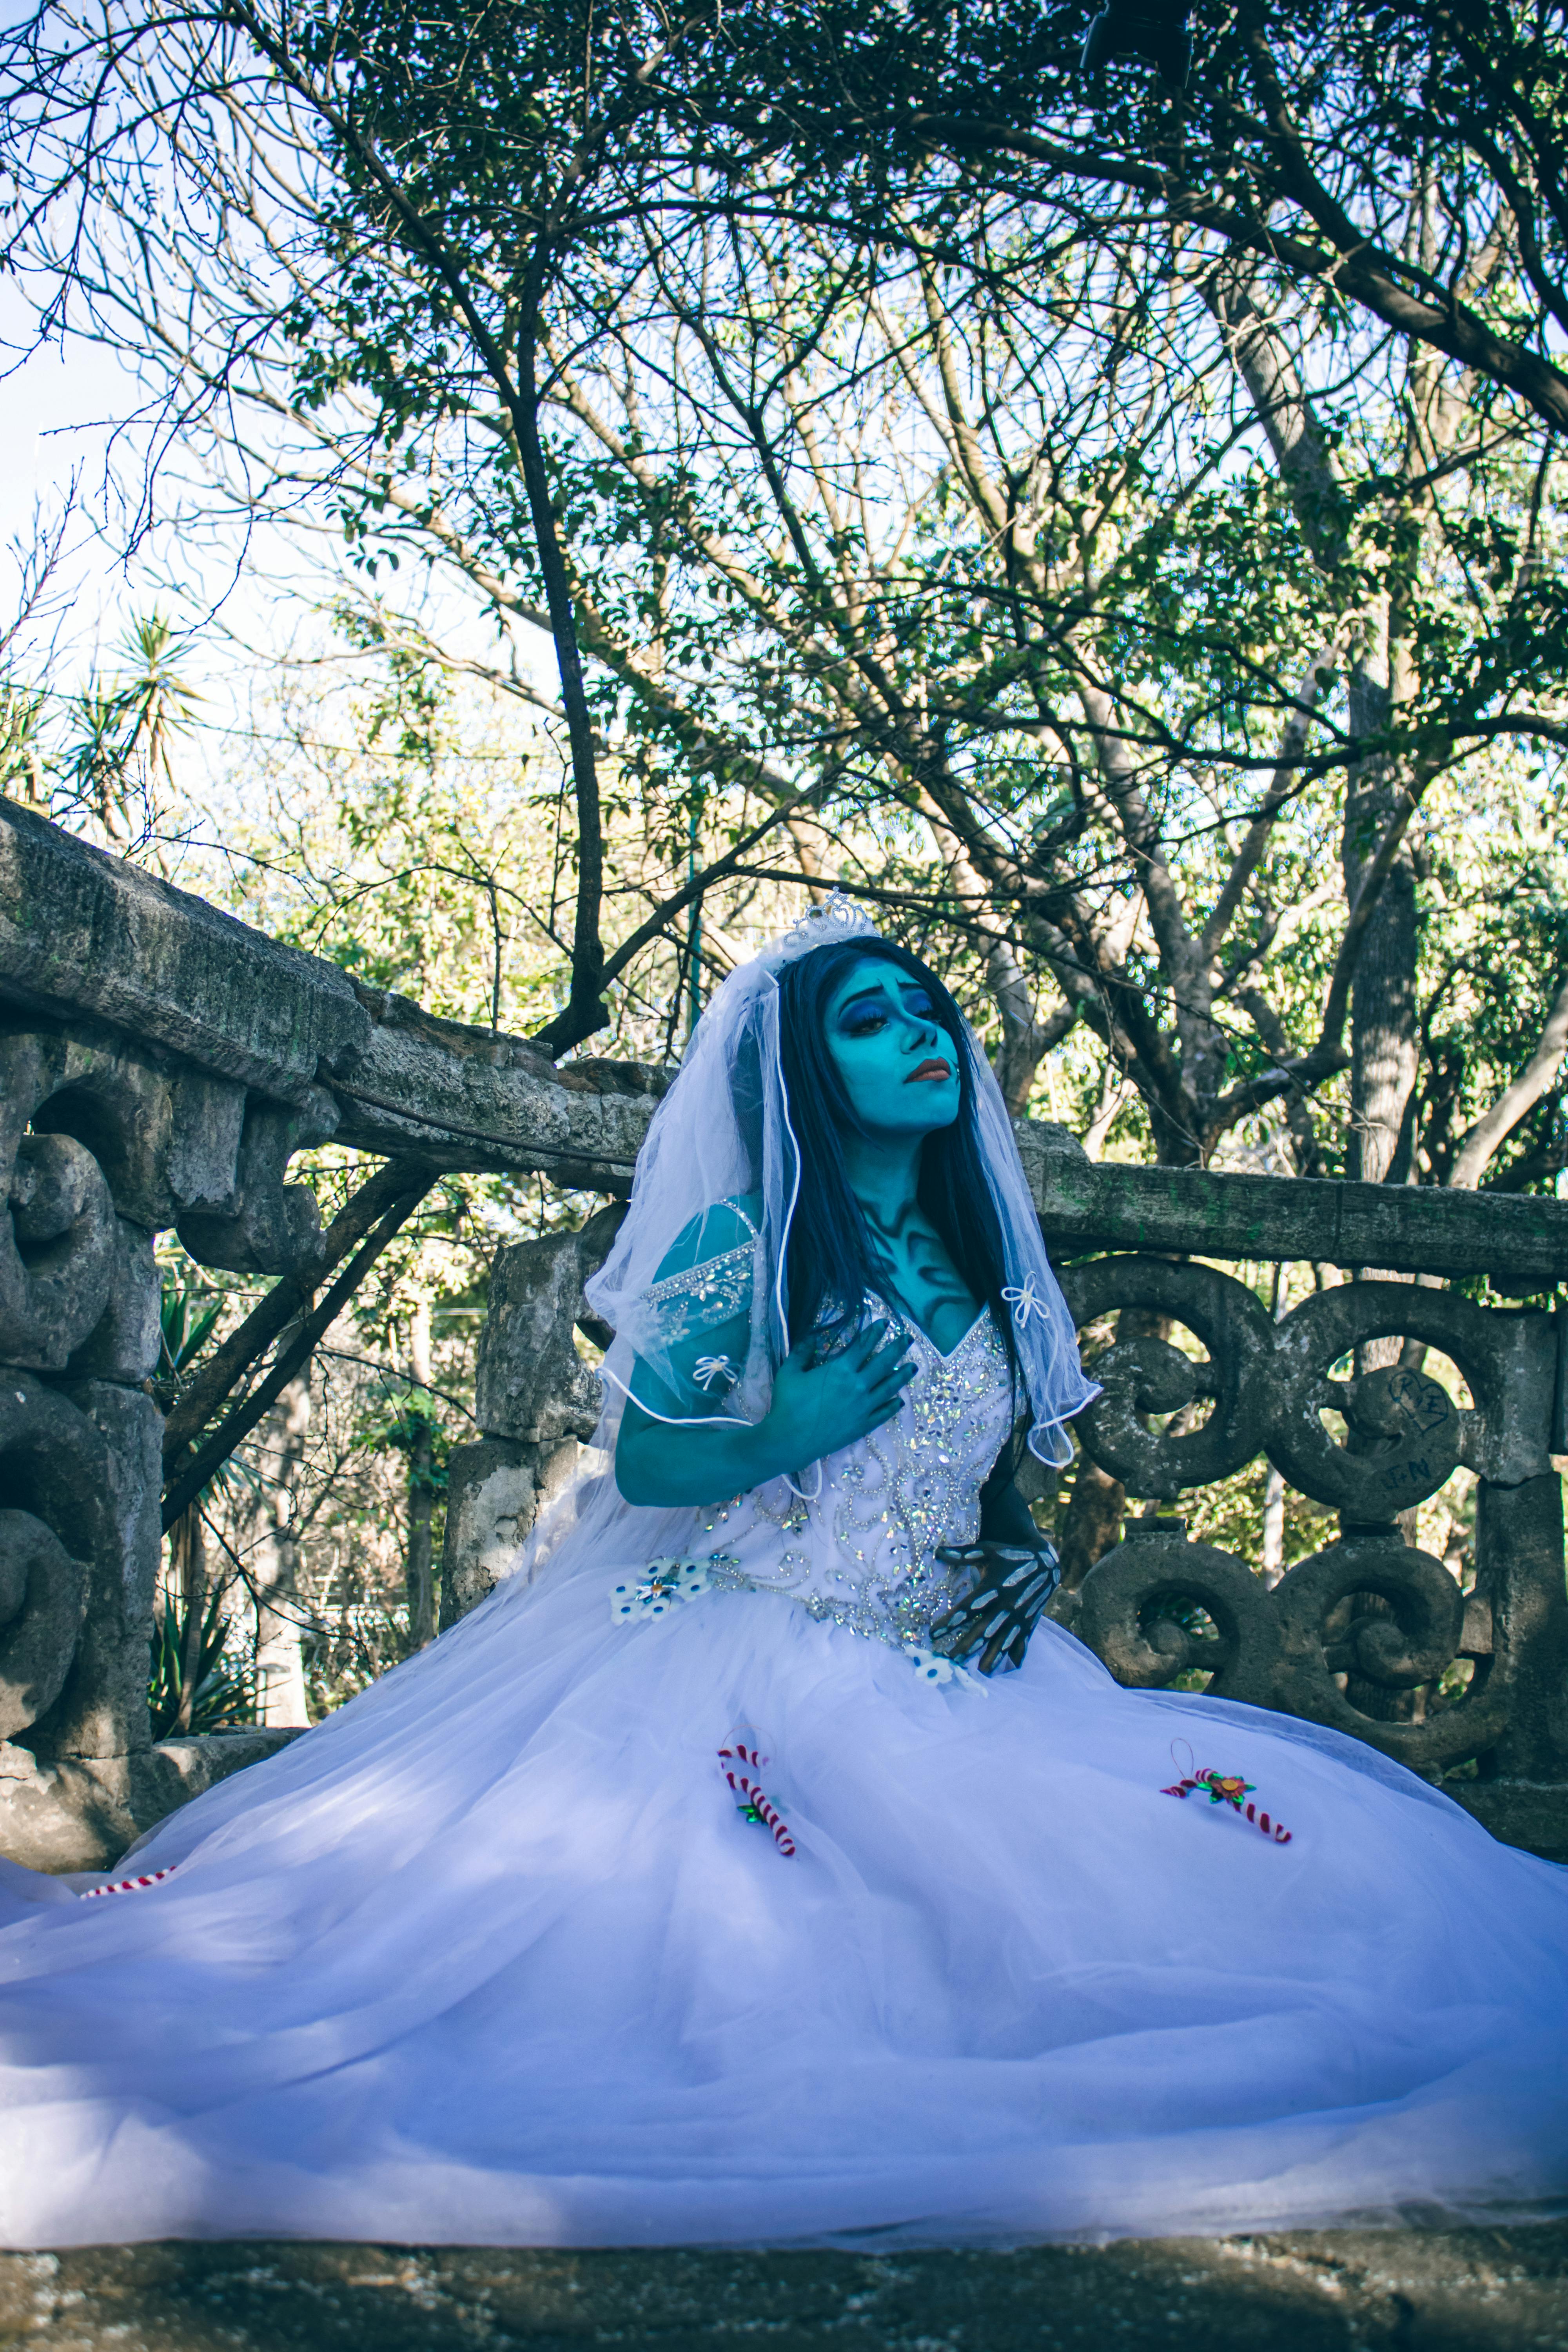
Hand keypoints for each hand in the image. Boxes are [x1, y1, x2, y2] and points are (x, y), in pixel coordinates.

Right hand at [761, 1320, 915, 1468]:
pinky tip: (900, 1401)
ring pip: (889, 1387)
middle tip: (909, 1339)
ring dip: (902, 1375)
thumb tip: (812, 1335)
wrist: (791, 1439)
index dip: (875, 1332)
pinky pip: (883, 1413)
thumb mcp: (790, 1372)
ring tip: (914, 1367)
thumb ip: (802, 1351)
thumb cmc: (788, 1404)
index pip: (863, 1345)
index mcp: (840, 1370)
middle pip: (883, 1363)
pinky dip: (893, 1406)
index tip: (886, 1323)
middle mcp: (857, 1386)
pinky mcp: (863, 1425)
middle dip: (897, 1348)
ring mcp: (863, 1407)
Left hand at [929, 1541, 1061, 1674]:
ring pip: (1003, 1640)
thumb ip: (962, 1555)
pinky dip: (1018, 1654)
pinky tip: (1013, 1668)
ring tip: (982, 1671)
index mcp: (992, 1588)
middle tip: (951, 1660)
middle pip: (983, 1630)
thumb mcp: (987, 1551)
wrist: (1047, 1563)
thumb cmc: (1011, 1556)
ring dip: (992, 1656)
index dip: (950, 1622)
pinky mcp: (1029, 1622)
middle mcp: (1005, 1605)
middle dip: (967, 1646)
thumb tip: (936, 1550)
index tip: (933, 1633)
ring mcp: (1019, 1617)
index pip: (967, 1608)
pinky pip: (1023, 1641)